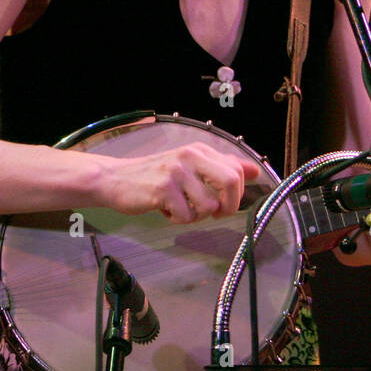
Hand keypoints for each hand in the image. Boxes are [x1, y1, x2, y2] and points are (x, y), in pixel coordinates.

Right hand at [98, 142, 261, 221]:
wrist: (115, 179)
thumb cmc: (154, 175)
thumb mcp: (190, 165)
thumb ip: (221, 167)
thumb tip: (255, 171)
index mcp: (201, 150)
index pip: (238, 169)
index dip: (237, 194)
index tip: (226, 203)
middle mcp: (191, 157)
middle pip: (232, 181)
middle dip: (230, 205)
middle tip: (217, 213)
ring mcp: (177, 172)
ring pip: (208, 206)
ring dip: (197, 216)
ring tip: (181, 208)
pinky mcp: (163, 189)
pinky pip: (186, 216)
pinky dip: (178, 220)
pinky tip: (166, 210)